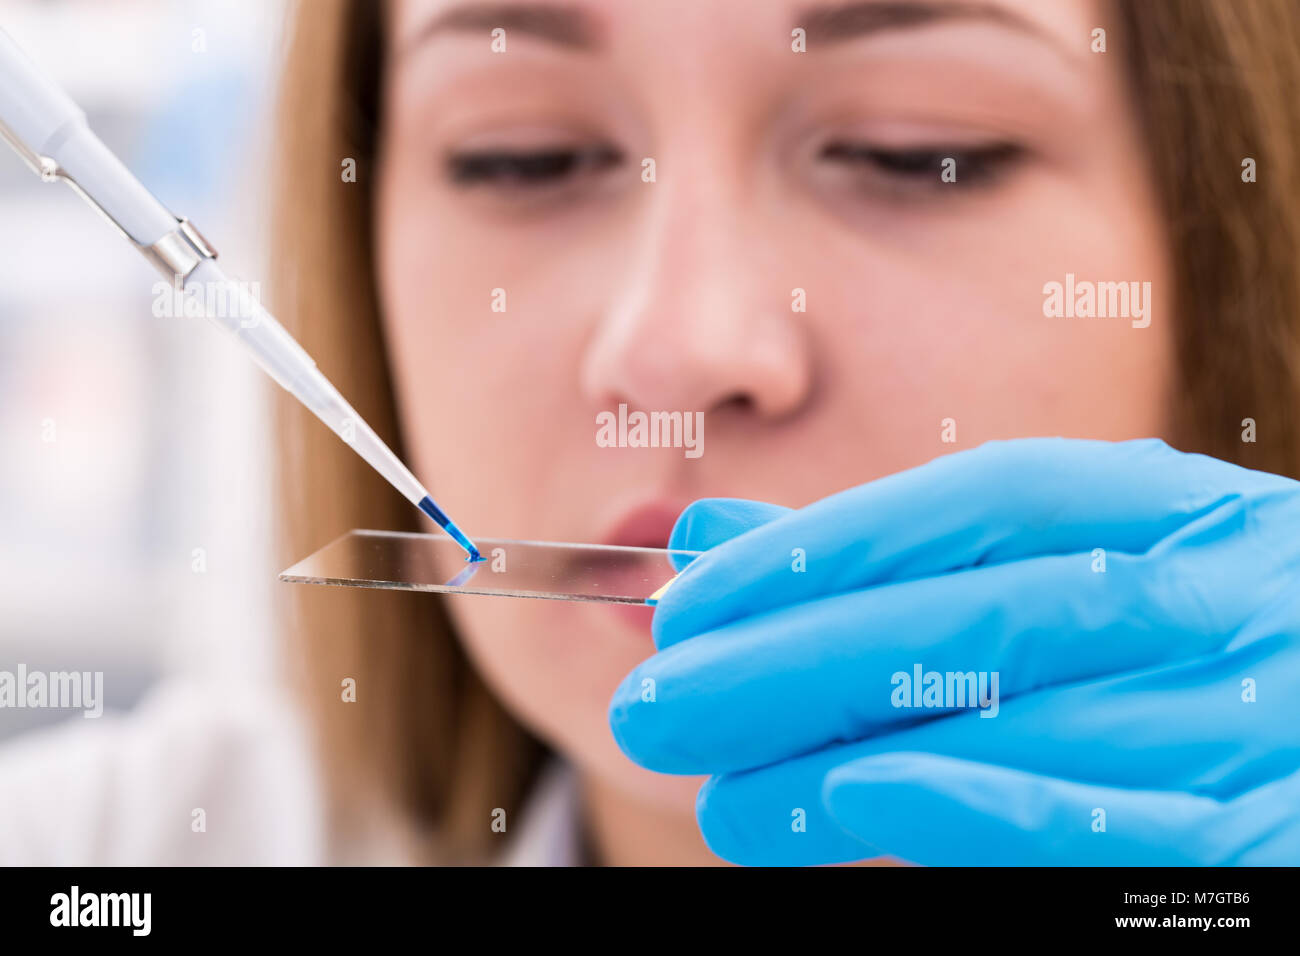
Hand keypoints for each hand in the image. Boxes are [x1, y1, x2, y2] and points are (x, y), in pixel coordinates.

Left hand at [609, 438, 1299, 864]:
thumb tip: (708, 538)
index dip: (824, 547)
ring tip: (716, 789)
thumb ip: (883, 561)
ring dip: (842, 756)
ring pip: (1022, 722)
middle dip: (793, 659)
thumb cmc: (1160, 652)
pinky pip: (1106, 827)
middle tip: (655, 706)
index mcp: (1169, 510)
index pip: (979, 502)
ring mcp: (1260, 715)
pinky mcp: (1266, 838)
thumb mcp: (1045, 578)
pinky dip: (966, 808)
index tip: (688, 604)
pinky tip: (845, 806)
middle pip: (979, 613)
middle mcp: (1220, 594)